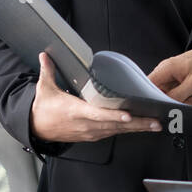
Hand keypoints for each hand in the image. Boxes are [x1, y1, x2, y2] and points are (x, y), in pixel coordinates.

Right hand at [30, 51, 162, 142]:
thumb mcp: (44, 89)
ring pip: (118, 131)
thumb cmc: (43, 109)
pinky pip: (114, 133)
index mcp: (75, 111)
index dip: (113, 116)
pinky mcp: (93, 136)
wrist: (36, 128)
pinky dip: (129, 130)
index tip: (128, 116)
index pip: (97, 114)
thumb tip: (45, 55)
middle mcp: (86, 124)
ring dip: (137, 128)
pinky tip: (142, 126)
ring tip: (155, 124)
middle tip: (156, 122)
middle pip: (115, 125)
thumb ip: (47, 70)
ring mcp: (91, 132)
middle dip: (137, 124)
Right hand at [148, 44, 191, 102]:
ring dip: (176, 99)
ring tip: (189, 99)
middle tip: (181, 103)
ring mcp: (173, 74)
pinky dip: (181, 96)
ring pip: (167, 92)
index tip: (158, 106)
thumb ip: (177, 95)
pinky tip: (190, 96)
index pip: (147, 84)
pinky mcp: (179, 78)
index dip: (149, 96)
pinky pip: (174, 90)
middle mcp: (167, 70)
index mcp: (166, 68)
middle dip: (167, 100)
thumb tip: (166, 104)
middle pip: (157, 90)